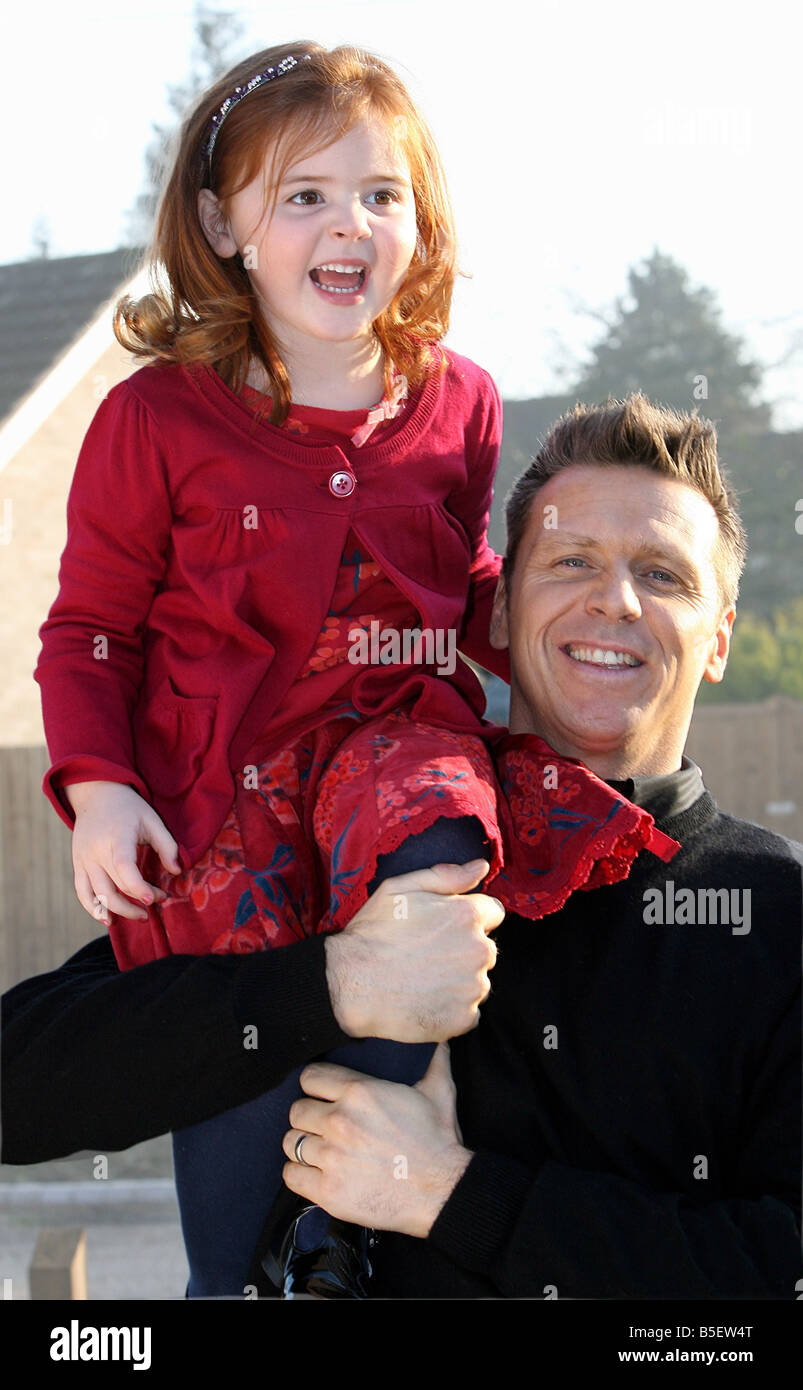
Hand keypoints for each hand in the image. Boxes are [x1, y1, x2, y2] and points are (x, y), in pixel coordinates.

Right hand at [66, 781, 180, 925]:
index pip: (124, 868)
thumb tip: (177, 871)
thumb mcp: (152, 820)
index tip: (156, 898)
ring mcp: (83, 860)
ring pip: (97, 895)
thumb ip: (167, 845)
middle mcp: (96, 852)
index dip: (139, 887)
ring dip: (118, 911)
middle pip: (113, 887)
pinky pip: (82, 893)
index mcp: (116, 837)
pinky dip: (93, 909)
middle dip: (137, 902)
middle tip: (158, 902)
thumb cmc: (129, 808)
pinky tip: (108, 920)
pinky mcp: (77, 865)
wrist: (96, 795)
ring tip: (141, 916)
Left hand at [282, 1043, 471, 1236]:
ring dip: (304, 1146)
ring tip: (320, 1150)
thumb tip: (440, 1039)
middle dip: (308, 1117)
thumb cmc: (439, 1141)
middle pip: (296, 1110)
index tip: (322, 1095)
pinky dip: (300, 1174)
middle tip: (323, 1126)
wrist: (443, 1191)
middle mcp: (340, 1121)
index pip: (309, 1077)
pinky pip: (291, 1175)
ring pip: (291, 1143)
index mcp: (359, 1092)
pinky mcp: (328, 1190)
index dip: (315, 1085)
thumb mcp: (439, 1092)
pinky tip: (315, 1173)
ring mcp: (331, 1157)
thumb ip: (433, 1060)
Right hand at [324, 860, 502, 1042]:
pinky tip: (425, 1001)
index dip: (467, 918)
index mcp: (467, 915)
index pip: (493, 913)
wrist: (348, 984)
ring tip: (423, 980)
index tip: (443, 928)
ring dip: (459, 981)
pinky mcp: (464, 1018)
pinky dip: (452, 1008)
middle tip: (427, 955)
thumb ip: (446, 876)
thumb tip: (481, 867)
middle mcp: (479, 950)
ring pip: (477, 981)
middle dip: (464, 949)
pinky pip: (469, 1012)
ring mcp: (473, 987)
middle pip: (485, 948)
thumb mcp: (400, 888)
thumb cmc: (372, 934)